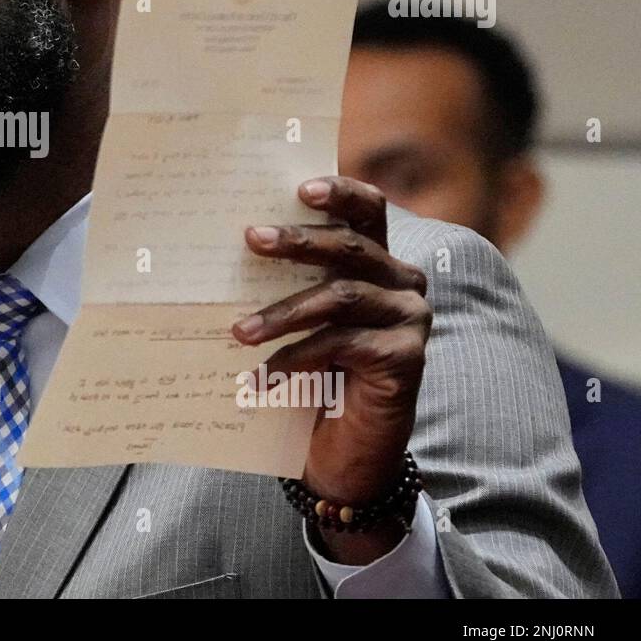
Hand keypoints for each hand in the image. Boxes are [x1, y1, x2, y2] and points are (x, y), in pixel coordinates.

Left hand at [232, 176, 431, 562]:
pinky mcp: (407, 357)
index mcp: (375, 261)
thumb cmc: (312, 375)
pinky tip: (264, 377)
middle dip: (298, 241)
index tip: (300, 188)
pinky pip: (343, 344)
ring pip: (341, 296)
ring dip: (283, 311)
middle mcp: (401, 282)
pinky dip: (296, 358)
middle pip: (350, 246)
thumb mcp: (298, 320)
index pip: (368, 209)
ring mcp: (409, 318)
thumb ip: (286, 281)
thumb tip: (232, 246)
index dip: (340, 192)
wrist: (342, 452)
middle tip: (252, 239)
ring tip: (239, 331)